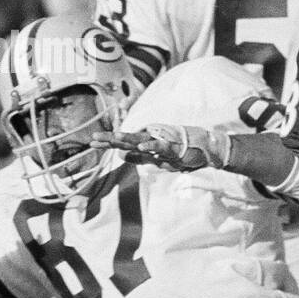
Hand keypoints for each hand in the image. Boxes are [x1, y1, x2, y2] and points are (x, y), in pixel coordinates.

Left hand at [91, 124, 229, 171]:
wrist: (206, 149)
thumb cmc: (183, 153)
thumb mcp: (159, 159)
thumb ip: (141, 158)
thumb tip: (123, 156)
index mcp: (148, 145)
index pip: (124, 143)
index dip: (109, 143)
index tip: (92, 142)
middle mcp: (152, 142)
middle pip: (128, 140)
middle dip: (111, 140)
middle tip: (93, 138)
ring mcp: (163, 144)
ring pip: (142, 141)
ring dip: (127, 139)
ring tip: (113, 137)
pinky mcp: (174, 149)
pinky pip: (161, 147)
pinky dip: (151, 146)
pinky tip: (140, 147)